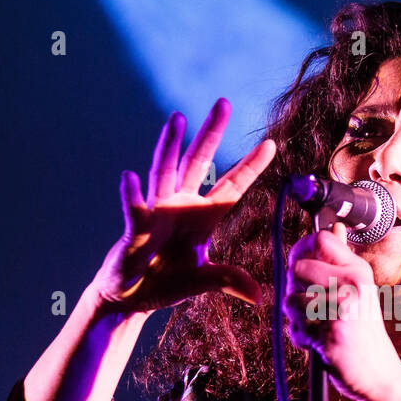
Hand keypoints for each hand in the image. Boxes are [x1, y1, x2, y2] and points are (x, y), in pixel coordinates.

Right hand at [91, 98, 274, 315]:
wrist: (130, 297)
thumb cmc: (165, 283)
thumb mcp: (203, 281)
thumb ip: (228, 280)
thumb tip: (259, 297)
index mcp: (202, 216)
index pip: (231, 186)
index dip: (250, 166)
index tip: (271, 144)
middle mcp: (180, 206)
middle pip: (198, 163)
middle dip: (210, 134)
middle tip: (223, 103)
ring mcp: (156, 213)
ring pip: (164, 173)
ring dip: (170, 146)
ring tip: (177, 119)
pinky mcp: (135, 230)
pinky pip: (135, 211)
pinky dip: (132, 196)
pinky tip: (130, 178)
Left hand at [284, 222, 400, 400]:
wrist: (379, 373)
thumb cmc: (363, 332)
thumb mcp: (360, 289)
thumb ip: (341, 259)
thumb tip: (334, 227)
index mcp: (358, 271)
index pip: (319, 240)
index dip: (303, 251)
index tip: (304, 266)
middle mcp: (352, 285)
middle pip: (297, 267)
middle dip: (294, 288)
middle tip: (309, 305)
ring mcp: (342, 309)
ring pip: (291, 299)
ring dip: (296, 317)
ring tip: (316, 325)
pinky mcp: (330, 334)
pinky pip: (296, 328)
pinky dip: (302, 338)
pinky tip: (320, 341)